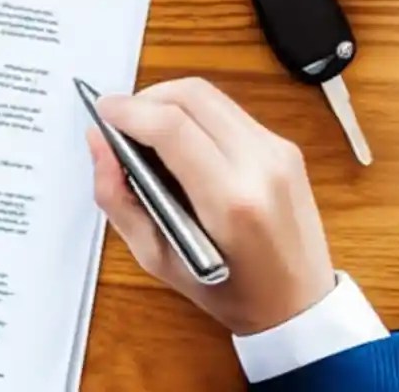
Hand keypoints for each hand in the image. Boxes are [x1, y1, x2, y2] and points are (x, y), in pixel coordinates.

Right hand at [87, 78, 334, 334]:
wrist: (301, 303)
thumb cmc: (229, 292)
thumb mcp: (157, 259)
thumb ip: (118, 199)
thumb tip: (98, 142)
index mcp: (230, 201)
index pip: (172, 127)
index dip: (129, 111)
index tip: (102, 112)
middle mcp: (260, 164)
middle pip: (192, 95)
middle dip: (146, 98)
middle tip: (120, 122)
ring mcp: (278, 150)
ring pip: (211, 95)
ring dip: (169, 101)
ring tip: (146, 130)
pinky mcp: (284, 145)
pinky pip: (229, 111)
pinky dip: (194, 114)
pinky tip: (180, 141)